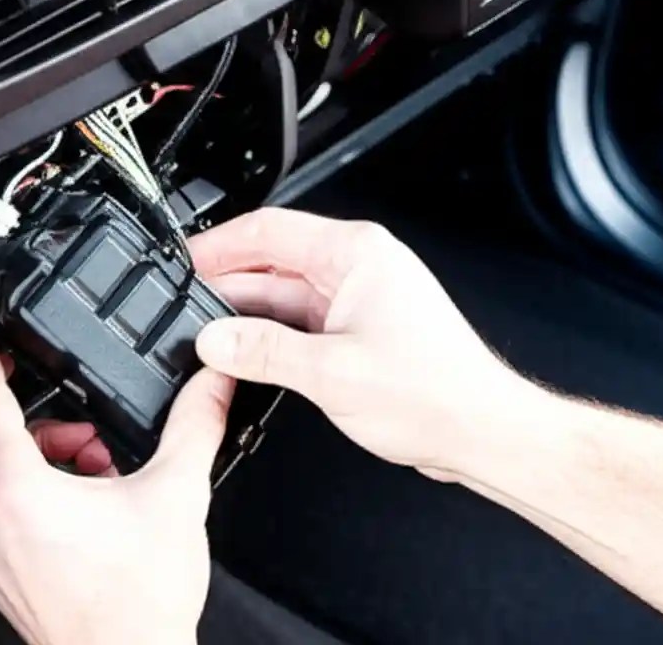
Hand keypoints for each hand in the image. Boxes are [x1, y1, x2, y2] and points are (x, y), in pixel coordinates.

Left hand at [0, 337, 235, 644]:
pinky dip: (20, 478)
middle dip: (5, 398)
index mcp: (15, 487)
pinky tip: (77, 491)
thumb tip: (211, 383)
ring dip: (24, 442)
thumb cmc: (137, 605)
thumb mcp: (174, 495)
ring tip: (86, 453)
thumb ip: (194, 425)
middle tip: (40, 384)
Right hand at [190, 208, 521, 478]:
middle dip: (225, 283)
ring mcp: (357, 298)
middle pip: (271, 261)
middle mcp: (358, 268)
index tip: (182, 262)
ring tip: (207, 337)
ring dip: (246, 315)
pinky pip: (298, 321)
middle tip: (183, 307)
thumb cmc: (435, 394)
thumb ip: (264, 352)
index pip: (267, 230)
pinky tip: (246, 356)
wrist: (480, 431)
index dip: (217, 244)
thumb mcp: (332, 373)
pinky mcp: (357, 329)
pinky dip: (269, 336)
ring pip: (282, 294)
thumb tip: (215, 339)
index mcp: (356, 255)